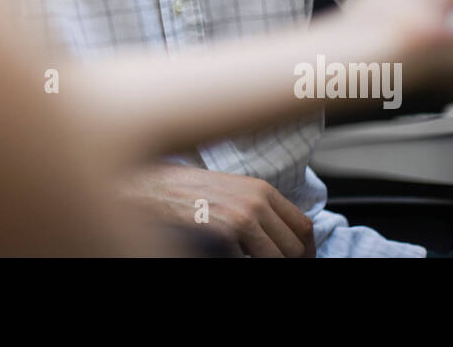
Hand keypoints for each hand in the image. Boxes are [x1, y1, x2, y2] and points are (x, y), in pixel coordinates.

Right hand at [119, 162, 314, 256]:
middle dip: (290, 262)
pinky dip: (242, 263)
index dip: (305, 250)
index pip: (303, 225)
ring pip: (279, 259)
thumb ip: (255, 207)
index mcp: (260, 189)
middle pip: (296, 246)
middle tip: (273, 266)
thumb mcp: (227, 192)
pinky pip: (247, 261)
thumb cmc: (181, 191)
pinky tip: (228, 257)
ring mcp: (243, 215)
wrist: (147, 186)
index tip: (300, 260)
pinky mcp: (226, 231)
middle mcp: (257, 200)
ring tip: (247, 260)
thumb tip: (275, 237)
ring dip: (267, 264)